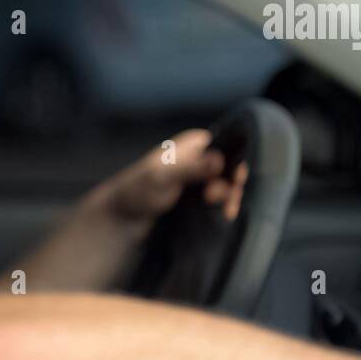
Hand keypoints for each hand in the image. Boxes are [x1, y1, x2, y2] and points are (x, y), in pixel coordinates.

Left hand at [95, 129, 247, 227]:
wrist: (122, 216)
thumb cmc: (137, 191)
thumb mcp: (163, 178)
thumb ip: (191, 168)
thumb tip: (219, 160)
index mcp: (194, 143)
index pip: (230, 147)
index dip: (238, 166)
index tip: (237, 184)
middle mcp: (200, 156)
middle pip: (232, 168)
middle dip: (232, 186)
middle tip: (220, 202)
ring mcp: (200, 176)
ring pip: (228, 185)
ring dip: (229, 198)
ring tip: (223, 211)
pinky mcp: (198, 195)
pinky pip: (219, 198)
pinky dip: (223, 206)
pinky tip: (224, 215)